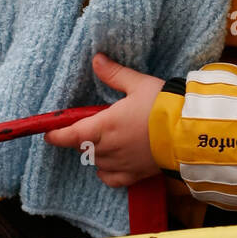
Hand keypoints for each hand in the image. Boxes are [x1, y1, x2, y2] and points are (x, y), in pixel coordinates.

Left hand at [44, 55, 165, 187]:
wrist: (188, 133)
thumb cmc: (163, 105)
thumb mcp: (138, 84)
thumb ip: (115, 74)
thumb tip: (96, 59)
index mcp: (105, 125)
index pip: (70, 135)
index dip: (56, 135)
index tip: (48, 133)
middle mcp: (109, 147)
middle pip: (84, 147)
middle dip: (82, 138)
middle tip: (90, 126)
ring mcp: (121, 163)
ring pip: (96, 162)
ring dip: (95, 152)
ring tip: (106, 140)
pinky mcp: (135, 175)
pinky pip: (111, 179)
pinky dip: (106, 172)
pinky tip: (111, 163)